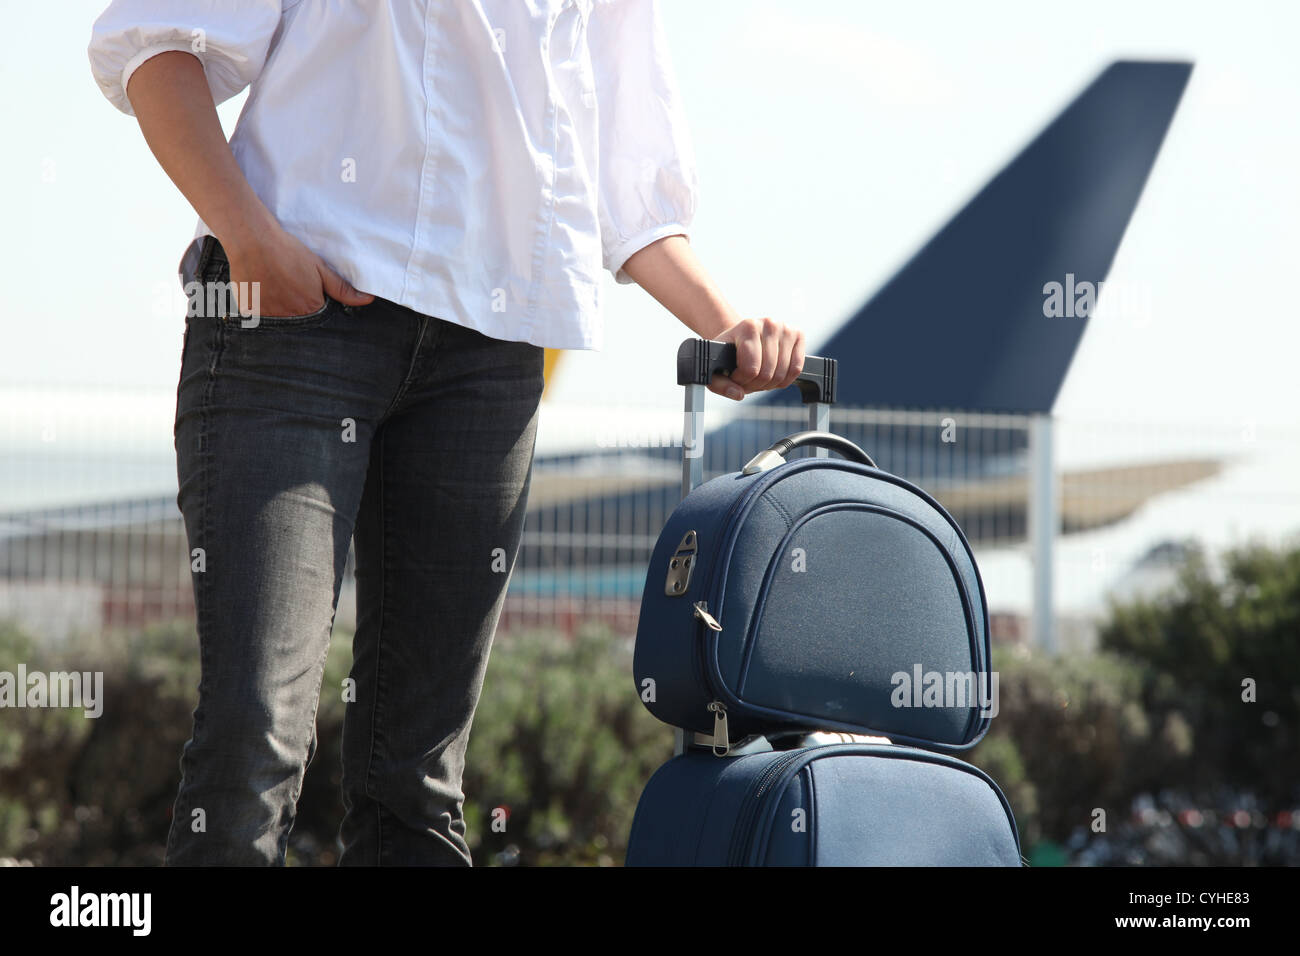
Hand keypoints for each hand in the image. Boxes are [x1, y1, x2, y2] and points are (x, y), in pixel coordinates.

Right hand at [223, 223, 373, 317]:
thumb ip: (342, 289)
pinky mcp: (249, 311)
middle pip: (296, 318)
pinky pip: (257, 315)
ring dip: (276, 306)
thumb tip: (367, 300)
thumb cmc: (288, 252)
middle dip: (294, 306)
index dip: (311, 301)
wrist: (253, 241)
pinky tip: (259, 286)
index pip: (316, 315)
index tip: (302, 287)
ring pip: (277, 317)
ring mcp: (268, 315)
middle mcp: (290, 316)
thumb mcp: (320, 268)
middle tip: (285, 283)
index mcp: (310, 308)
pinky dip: (259, 305)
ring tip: (271, 283)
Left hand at [710, 316, 805, 401]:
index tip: (736, 378)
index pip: (751, 368)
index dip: (742, 381)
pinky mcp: (798, 335)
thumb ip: (720, 384)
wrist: (741, 336)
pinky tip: (773, 377)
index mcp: (748, 327)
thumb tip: (739, 394)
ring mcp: (786, 328)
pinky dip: (785, 380)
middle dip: (755, 385)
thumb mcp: (715, 366)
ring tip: (758, 378)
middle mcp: (769, 324)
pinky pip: (797, 368)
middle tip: (747, 381)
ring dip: (770, 384)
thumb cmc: (728, 353)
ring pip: (782, 373)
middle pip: (767, 373)